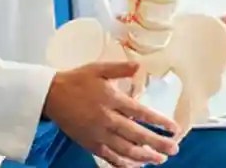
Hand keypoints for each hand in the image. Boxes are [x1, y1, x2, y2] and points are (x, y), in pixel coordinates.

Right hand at [43, 61, 179, 167]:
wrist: (51, 96)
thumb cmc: (77, 80)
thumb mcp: (99, 68)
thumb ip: (120, 68)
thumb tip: (140, 66)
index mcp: (112, 100)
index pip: (141, 114)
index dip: (159, 122)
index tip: (174, 128)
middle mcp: (107, 120)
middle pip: (136, 135)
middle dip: (157, 143)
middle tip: (174, 149)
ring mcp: (98, 134)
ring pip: (125, 150)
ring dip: (144, 156)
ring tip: (160, 159)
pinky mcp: (90, 144)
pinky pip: (109, 157)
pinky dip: (123, 163)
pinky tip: (136, 166)